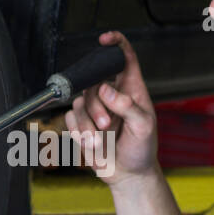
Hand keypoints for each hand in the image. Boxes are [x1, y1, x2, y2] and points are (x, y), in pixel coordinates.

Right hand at [63, 30, 158, 188]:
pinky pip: (70, 120)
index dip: (115, 44)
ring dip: (87, 125)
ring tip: (99, 142)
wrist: (128, 174)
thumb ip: (127, 106)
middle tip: (107, 125)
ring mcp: (95, 109)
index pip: (123, 57)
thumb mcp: (143, 127)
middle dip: (96, 106)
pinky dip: (79, 133)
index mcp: (131, 88)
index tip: (104, 39)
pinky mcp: (81, 123)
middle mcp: (111, 95)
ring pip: (79, 102)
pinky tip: (92, 144)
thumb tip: (106, 89)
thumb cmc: (142, 148)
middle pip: (93, 82)